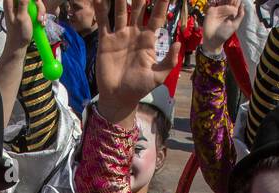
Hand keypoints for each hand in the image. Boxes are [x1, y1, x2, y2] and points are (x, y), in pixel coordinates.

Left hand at [2, 0, 45, 53]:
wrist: (19, 46)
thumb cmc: (18, 33)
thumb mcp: (21, 17)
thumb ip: (23, 2)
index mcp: (10, 1)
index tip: (36, 2)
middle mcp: (16, 2)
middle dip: (38, 4)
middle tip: (39, 16)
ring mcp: (23, 6)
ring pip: (36, 2)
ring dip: (41, 11)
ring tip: (40, 22)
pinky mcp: (28, 11)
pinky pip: (37, 8)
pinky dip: (41, 15)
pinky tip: (41, 23)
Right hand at [93, 0, 182, 124]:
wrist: (118, 98)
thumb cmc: (140, 88)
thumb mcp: (158, 77)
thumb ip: (169, 61)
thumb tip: (177, 43)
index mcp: (148, 39)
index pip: (157, 16)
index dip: (162, 3)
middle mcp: (134, 33)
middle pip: (138, 8)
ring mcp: (120, 35)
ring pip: (120, 11)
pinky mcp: (106, 41)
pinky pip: (104, 22)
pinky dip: (101, 10)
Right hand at [201, 0, 245, 53]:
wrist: (213, 39)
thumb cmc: (224, 34)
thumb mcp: (235, 25)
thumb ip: (240, 15)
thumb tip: (243, 4)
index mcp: (231, 13)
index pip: (235, 4)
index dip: (237, 1)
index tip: (239, 0)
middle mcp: (225, 10)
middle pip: (229, 1)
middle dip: (232, 0)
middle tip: (233, 0)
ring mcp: (218, 10)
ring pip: (223, 1)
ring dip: (226, 0)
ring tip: (229, 2)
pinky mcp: (211, 10)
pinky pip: (215, 3)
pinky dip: (217, 1)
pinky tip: (220, 1)